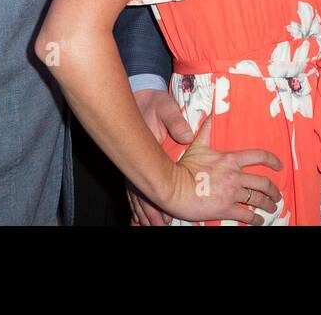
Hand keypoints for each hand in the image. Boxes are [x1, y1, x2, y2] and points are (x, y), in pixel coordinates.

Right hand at [127, 89, 194, 225]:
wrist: (140, 95)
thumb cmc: (154, 103)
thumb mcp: (165, 108)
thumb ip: (176, 121)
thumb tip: (187, 135)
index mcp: (148, 150)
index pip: (150, 181)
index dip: (155, 200)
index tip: (164, 214)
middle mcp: (139, 159)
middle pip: (141, 191)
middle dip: (150, 211)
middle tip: (160, 224)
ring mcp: (135, 161)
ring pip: (136, 190)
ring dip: (143, 208)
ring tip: (152, 223)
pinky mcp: (136, 160)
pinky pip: (134, 184)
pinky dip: (137, 199)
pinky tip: (140, 211)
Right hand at [163, 116, 283, 224]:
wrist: (173, 186)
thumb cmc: (184, 167)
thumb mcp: (198, 146)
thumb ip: (207, 131)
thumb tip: (211, 115)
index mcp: (231, 160)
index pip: (259, 156)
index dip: (272, 160)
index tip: (279, 166)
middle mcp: (235, 176)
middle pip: (263, 182)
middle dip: (273, 190)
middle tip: (277, 194)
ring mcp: (231, 193)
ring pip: (258, 199)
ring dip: (268, 204)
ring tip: (272, 207)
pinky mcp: (225, 209)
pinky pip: (246, 215)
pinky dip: (256, 219)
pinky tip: (260, 221)